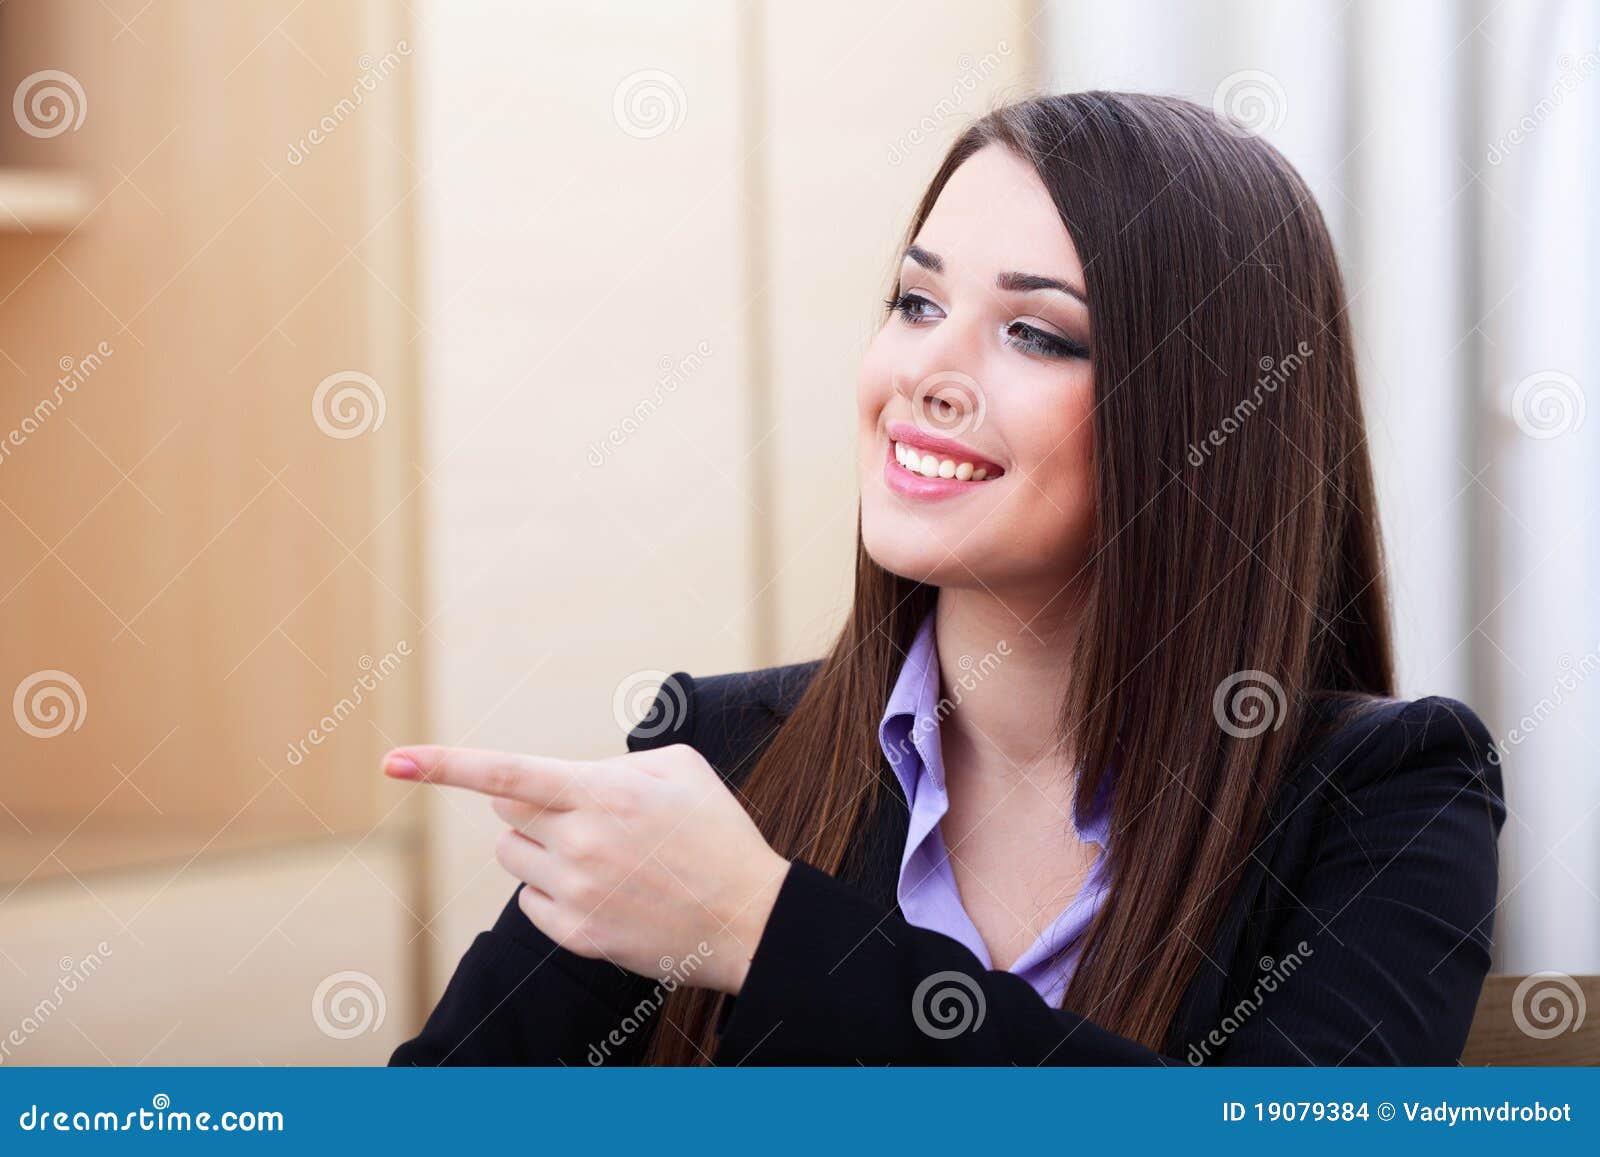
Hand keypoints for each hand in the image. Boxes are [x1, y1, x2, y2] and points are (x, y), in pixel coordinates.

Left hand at [381, 742, 789, 994]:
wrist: (750, 919)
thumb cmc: (717, 834)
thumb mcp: (681, 769)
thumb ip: (610, 763)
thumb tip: (559, 781)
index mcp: (602, 793)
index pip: (507, 773)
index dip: (444, 765)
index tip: (393, 761)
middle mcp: (580, 842)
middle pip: (507, 813)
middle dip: (533, 807)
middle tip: (585, 816)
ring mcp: (576, 894)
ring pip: (513, 858)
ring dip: (540, 850)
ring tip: (600, 857)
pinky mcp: (578, 936)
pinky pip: (530, 903)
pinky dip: (554, 893)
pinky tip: (603, 892)